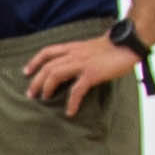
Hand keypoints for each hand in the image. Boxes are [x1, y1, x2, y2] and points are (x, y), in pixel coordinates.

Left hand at [23, 36, 141, 116]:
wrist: (128, 43)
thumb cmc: (113, 48)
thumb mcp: (90, 48)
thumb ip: (79, 56)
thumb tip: (72, 70)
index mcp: (73, 47)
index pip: (47, 51)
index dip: (35, 61)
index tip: (26, 72)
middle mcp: (74, 54)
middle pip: (48, 66)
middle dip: (36, 81)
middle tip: (30, 94)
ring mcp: (82, 63)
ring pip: (55, 74)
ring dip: (46, 88)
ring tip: (44, 100)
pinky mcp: (92, 73)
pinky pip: (77, 89)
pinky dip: (71, 102)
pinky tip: (70, 111)